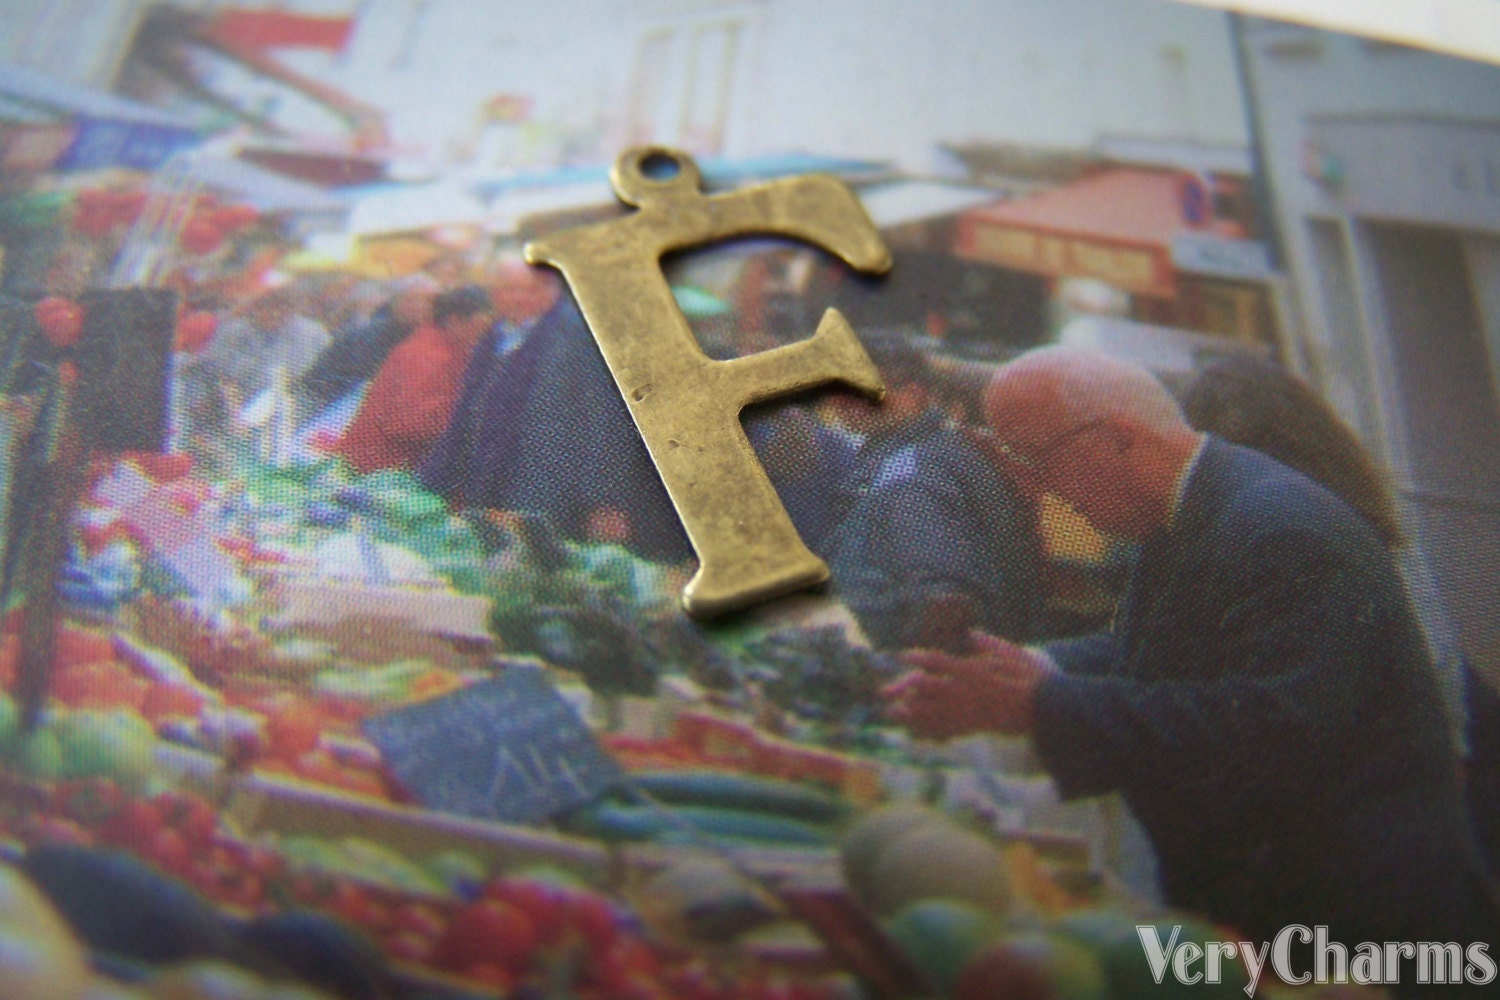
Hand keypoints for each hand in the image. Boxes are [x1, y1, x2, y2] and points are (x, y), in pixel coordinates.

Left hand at [882, 631, 1055, 739]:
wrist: (1047, 708)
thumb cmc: (1030, 677)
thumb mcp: (1010, 653)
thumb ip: (987, 644)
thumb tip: (970, 634)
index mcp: (973, 670)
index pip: (940, 662)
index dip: (920, 658)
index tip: (902, 655)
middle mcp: (966, 691)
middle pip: (927, 690)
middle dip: (903, 690)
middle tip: (883, 693)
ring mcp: (970, 711)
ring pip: (933, 713)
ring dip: (909, 713)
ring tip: (891, 714)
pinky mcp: (976, 727)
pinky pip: (948, 730)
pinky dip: (931, 731)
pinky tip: (916, 733)